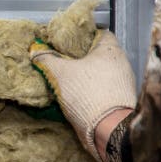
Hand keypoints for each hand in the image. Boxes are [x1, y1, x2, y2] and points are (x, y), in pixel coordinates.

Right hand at [29, 30, 135, 161]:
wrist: (108, 128)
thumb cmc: (87, 94)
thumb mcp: (59, 73)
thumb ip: (46, 59)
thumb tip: (35, 51)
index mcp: (110, 50)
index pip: (100, 33)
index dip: (84, 36)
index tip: (70, 42)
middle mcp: (122, 63)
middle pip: (101, 53)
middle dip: (84, 57)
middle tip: (66, 61)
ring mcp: (124, 82)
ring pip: (103, 71)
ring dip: (89, 74)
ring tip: (71, 79)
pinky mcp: (123, 99)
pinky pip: (106, 87)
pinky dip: (94, 89)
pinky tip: (81, 94)